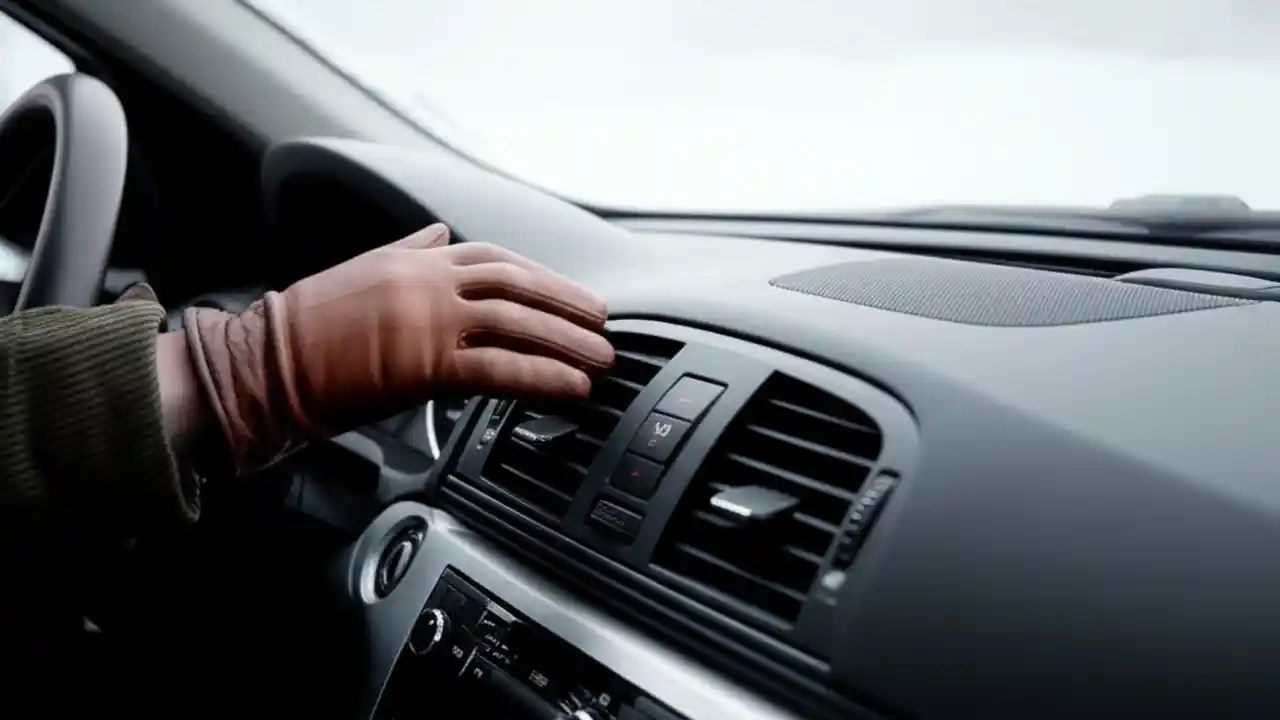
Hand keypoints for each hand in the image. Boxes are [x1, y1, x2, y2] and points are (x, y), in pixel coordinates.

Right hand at [182, 223, 613, 473]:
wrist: (261, 363)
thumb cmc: (305, 330)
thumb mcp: (362, 273)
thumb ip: (408, 251)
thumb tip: (438, 234)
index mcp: (414, 260)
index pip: (493, 258)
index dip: (539, 275)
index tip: (567, 291)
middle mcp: (429, 281)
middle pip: (518, 284)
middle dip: (566, 303)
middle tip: (603, 323)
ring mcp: (430, 320)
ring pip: (518, 323)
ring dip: (568, 342)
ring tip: (602, 360)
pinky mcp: (425, 364)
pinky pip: (500, 368)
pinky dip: (543, 377)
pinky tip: (570, 388)